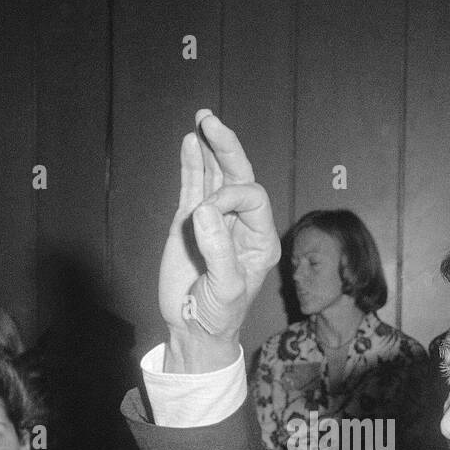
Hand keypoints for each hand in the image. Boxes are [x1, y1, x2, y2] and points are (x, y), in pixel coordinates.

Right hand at [159, 109, 280, 371]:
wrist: (194, 330)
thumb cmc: (219, 315)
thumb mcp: (225, 288)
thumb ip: (218, 250)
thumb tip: (203, 209)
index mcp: (260, 238)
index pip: (251, 196)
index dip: (229, 196)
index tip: (204, 215)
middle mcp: (241, 223)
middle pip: (239, 175)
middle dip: (227, 148)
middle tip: (210, 121)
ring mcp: (215, 220)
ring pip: (216, 176)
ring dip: (210, 148)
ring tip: (202, 119)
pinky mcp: (191, 222)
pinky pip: (194, 187)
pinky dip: (192, 165)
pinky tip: (189, 142)